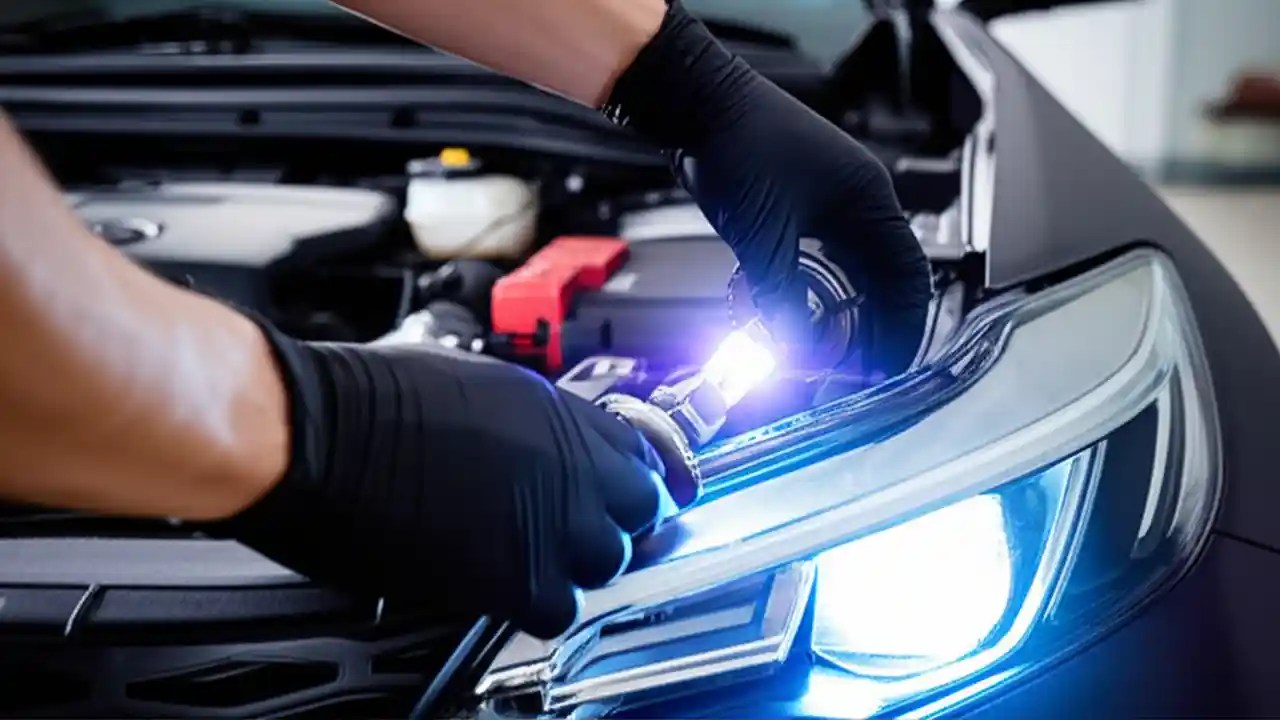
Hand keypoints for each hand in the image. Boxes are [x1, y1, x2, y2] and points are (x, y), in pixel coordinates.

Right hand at [211, 320, 669, 639]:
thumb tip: (542, 443)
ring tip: (526, 560)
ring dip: (575, 566)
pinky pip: (559, 607)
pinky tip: (500, 586)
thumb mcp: (470, 380)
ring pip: (607, 563)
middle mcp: (568, 462)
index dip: (632, 480)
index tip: (620, 496)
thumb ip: (528, 418)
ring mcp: (548, 519)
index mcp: (558, 409)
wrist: (318, 431)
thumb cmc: (366, 398)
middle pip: (642, 510)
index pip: (643, 453)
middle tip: (575, 534)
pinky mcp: (514, 574)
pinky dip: (538, 604)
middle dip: (616, 524)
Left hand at [603, 1, 932, 377]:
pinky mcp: (799, 206)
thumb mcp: (762, 235)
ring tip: (830, 350)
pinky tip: (800, 314)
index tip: (892, 364)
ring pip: (852, 271)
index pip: (908, 276)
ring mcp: (830, 202)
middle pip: (884, 279)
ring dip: (844, 311)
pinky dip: (817, 290)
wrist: (698, 104)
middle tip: (857, 368)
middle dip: (873, 326)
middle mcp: (859, 201)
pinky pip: (822, 259)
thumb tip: (795, 345)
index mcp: (869, 201)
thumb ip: (780, 295)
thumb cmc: (737, 143)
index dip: (904, 326)